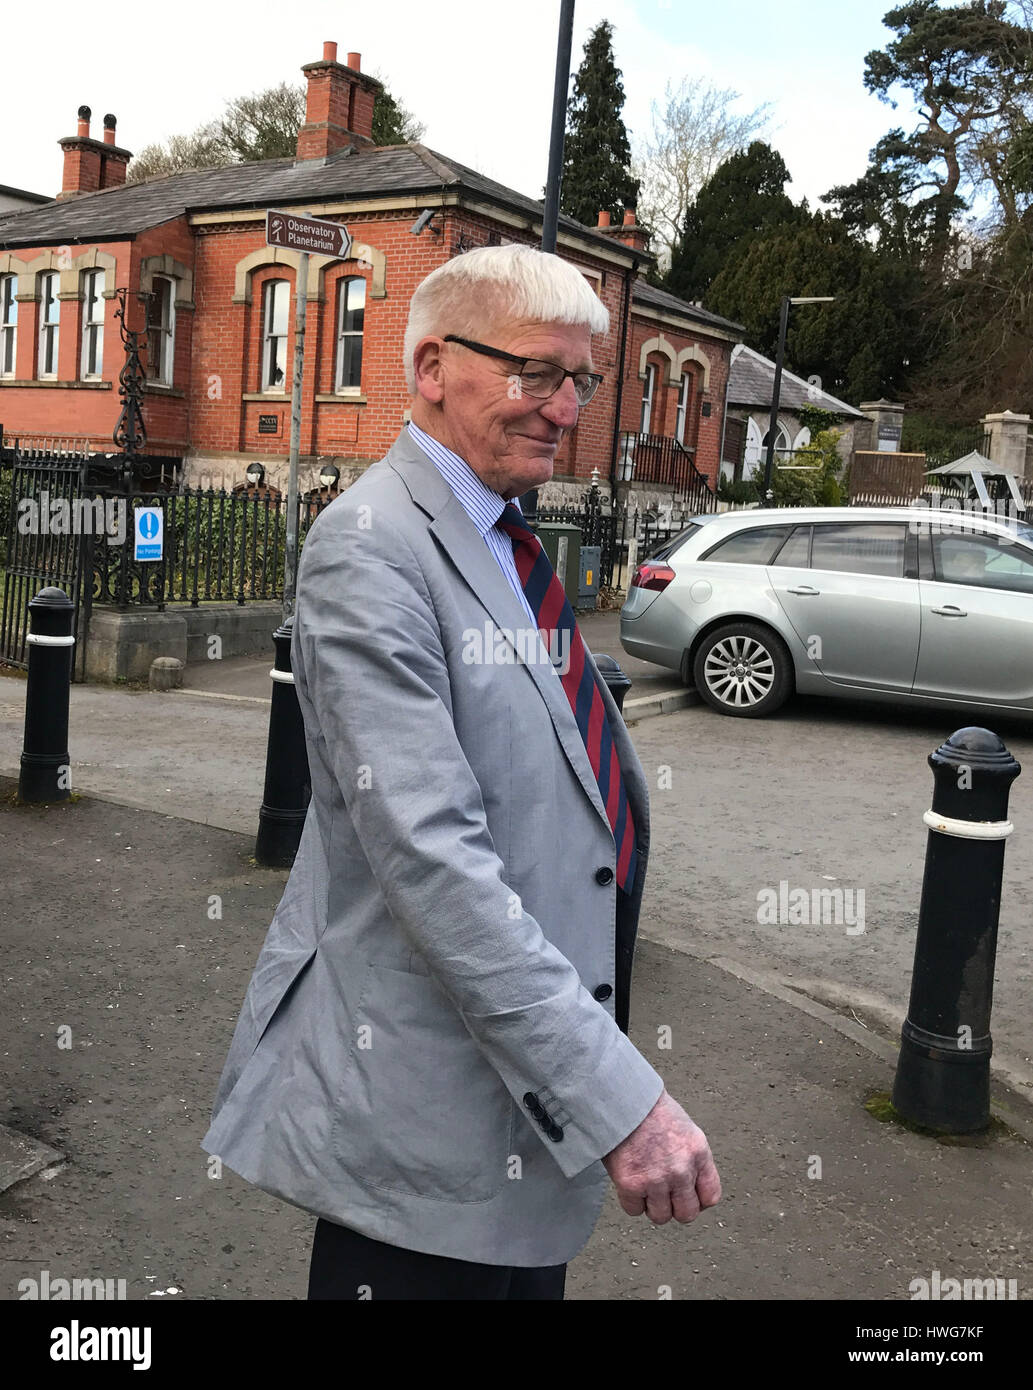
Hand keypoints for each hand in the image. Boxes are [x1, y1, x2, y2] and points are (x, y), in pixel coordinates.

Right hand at [602, 1090, 720, 1224]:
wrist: (622, 1098)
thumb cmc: (650, 1109)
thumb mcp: (685, 1129)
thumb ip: (690, 1158)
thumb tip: (689, 1183)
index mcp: (698, 1154)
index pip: (711, 1197)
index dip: (698, 1200)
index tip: (687, 1196)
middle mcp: (681, 1170)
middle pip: (687, 1214)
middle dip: (675, 1207)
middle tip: (663, 1195)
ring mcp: (657, 1179)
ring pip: (660, 1216)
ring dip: (651, 1205)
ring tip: (644, 1186)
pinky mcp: (631, 1184)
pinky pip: (634, 1210)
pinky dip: (630, 1200)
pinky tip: (628, 1182)